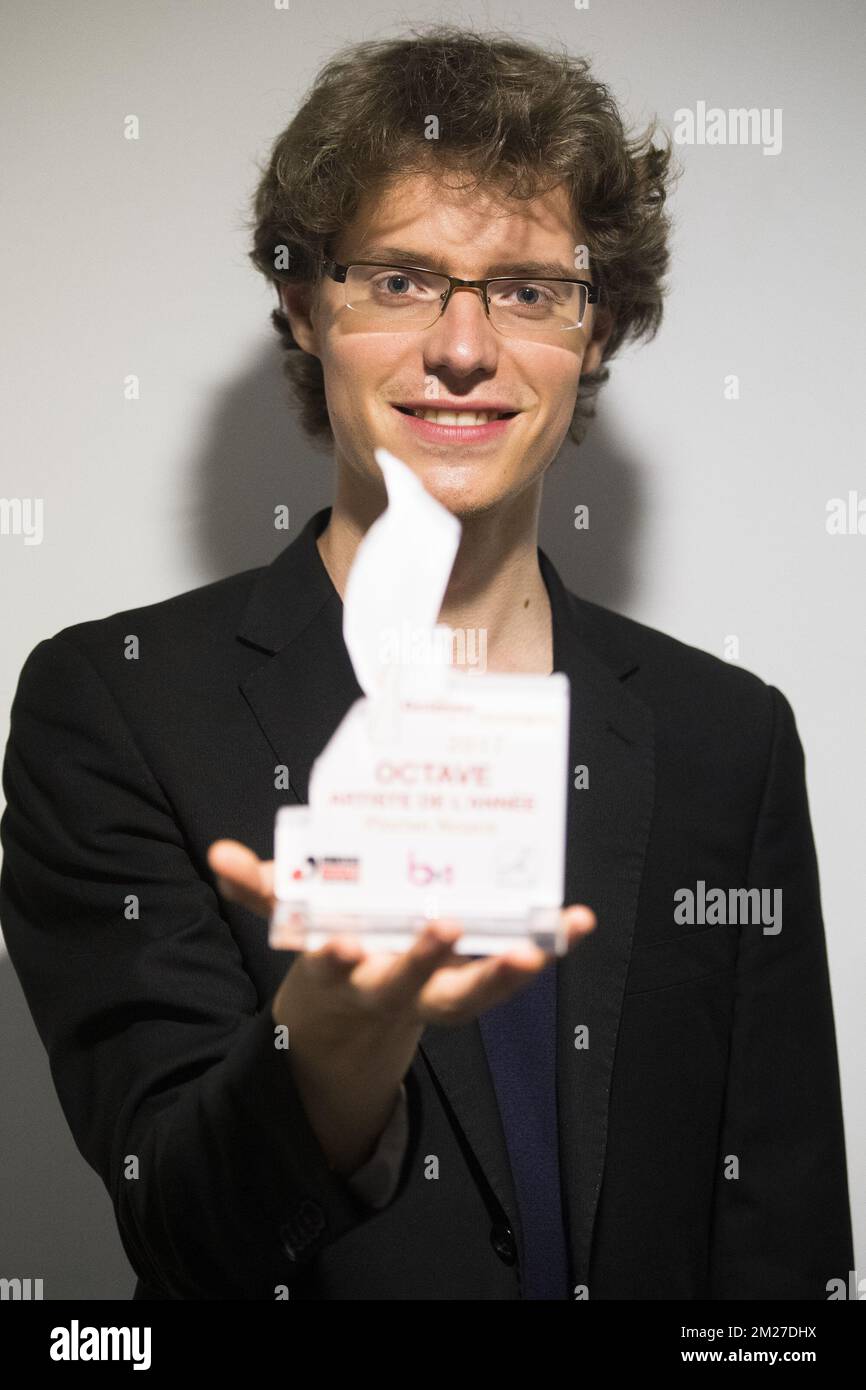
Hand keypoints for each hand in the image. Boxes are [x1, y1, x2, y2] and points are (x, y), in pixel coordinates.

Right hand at [207, 837, 595, 1174]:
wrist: (358, 1016)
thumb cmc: (332, 947)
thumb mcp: (294, 921)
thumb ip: (262, 890)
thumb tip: (218, 854)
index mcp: (341, 967)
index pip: (331, 964)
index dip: (333, 956)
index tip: (336, 943)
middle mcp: (390, 987)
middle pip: (407, 982)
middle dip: (423, 957)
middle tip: (442, 925)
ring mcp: (436, 992)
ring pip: (469, 993)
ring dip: (501, 974)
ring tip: (533, 950)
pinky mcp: (473, 987)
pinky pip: (513, 973)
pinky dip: (549, 950)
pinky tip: (577, 923)